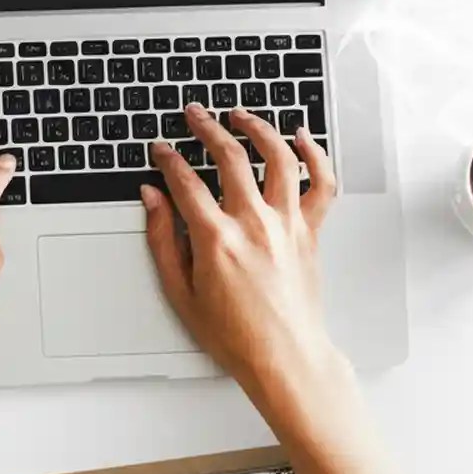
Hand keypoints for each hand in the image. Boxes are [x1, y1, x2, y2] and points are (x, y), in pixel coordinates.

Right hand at [142, 105, 347, 393]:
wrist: (285, 358)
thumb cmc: (235, 335)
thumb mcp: (181, 292)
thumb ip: (162, 240)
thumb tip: (152, 200)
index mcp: (217, 239)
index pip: (185, 182)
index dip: (168, 159)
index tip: (161, 149)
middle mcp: (255, 224)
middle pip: (230, 157)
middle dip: (206, 127)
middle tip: (194, 115)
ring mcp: (287, 224)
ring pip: (277, 157)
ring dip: (257, 128)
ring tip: (240, 115)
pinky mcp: (310, 231)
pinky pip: (320, 183)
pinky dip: (314, 154)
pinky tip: (301, 138)